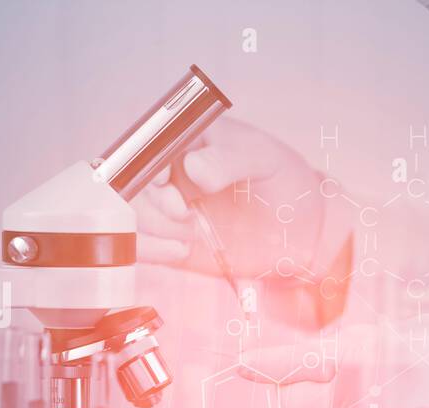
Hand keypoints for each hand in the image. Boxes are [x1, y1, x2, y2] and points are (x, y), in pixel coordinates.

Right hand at [133, 117, 351, 285]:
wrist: (301, 231)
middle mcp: (167, 167)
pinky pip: (137, 243)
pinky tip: (181, 252)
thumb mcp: (265, 160)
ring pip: (128, 212)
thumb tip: (193, 167)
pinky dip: (150, 250)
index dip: (144, 159)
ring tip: (191, 235)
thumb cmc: (284, 182)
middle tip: (181, 210)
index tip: (162, 177)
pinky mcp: (166, 238)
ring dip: (152, 226)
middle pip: (128, 177)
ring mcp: (163, 203)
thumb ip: (231, 158)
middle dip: (149, 197)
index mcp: (186, 135)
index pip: (145, 139)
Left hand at [237, 314, 428, 407]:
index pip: (292, 359)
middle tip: (334, 397)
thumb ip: (369, 344)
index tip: (242, 363)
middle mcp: (352, 400)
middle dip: (304, 400)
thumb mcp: (423, 333)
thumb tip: (330, 354)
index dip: (263, 362)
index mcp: (364, 353)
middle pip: (294, 404)